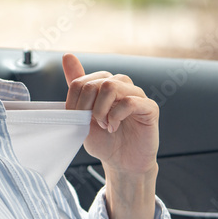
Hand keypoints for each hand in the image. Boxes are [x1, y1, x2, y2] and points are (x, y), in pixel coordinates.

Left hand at [62, 53, 158, 177]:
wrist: (122, 163)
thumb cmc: (104, 140)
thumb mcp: (82, 116)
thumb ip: (77, 87)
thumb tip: (68, 55)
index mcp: (104, 84)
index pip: (82, 81)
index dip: (74, 102)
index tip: (76, 118)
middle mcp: (121, 84)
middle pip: (96, 82)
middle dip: (87, 107)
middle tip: (92, 124)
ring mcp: (137, 94)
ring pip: (112, 86)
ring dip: (101, 110)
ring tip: (104, 125)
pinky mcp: (149, 107)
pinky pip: (130, 101)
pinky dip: (116, 116)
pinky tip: (114, 127)